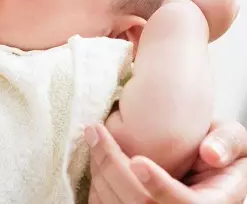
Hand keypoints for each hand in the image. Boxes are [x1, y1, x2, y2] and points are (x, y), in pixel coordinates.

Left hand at [87, 122, 246, 203]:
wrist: (205, 173)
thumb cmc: (219, 154)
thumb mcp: (236, 145)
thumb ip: (229, 142)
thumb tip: (210, 153)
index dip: (159, 184)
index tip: (137, 160)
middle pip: (141, 202)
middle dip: (112, 164)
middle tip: (95, 130)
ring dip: (99, 169)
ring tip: (94, 137)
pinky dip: (96, 183)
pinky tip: (97, 157)